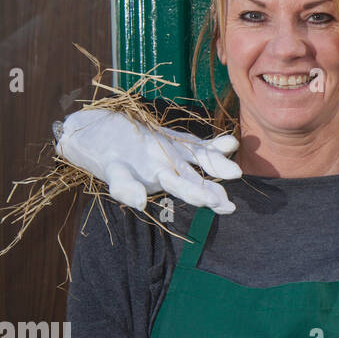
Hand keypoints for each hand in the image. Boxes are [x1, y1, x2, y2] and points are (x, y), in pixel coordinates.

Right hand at [56, 108, 240, 213]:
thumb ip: (124, 187)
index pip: (182, 189)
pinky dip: (215, 144)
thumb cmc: (105, 157)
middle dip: (213, 191)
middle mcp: (174, 169)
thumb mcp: (113, 173)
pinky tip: (230, 143)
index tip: (215, 204)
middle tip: (229, 205)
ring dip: (219, 165)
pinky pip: (200, 144)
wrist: (101, 132)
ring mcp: (179, 154)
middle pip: (197, 180)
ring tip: (236, 173)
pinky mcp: (179, 140)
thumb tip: (139, 203)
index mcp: (159, 180)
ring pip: (203, 161)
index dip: (199, 195)